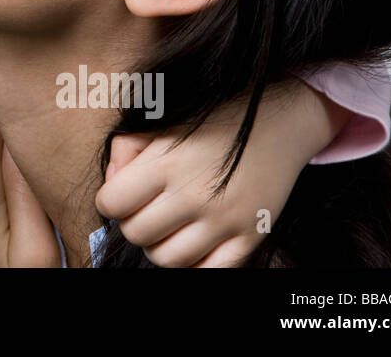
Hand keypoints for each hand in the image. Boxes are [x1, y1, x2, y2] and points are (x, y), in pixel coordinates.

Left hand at [95, 78, 334, 266]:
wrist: (279, 119)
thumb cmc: (214, 118)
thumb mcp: (163, 120)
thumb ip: (125, 148)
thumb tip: (111, 184)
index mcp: (167, 163)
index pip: (111, 204)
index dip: (110, 200)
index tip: (123, 193)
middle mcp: (195, 195)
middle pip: (136, 235)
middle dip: (134, 222)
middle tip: (148, 207)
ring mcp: (226, 220)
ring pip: (168, 260)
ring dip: (161, 245)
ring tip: (170, 224)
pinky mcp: (252, 236)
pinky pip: (210, 272)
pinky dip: (196, 262)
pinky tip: (195, 240)